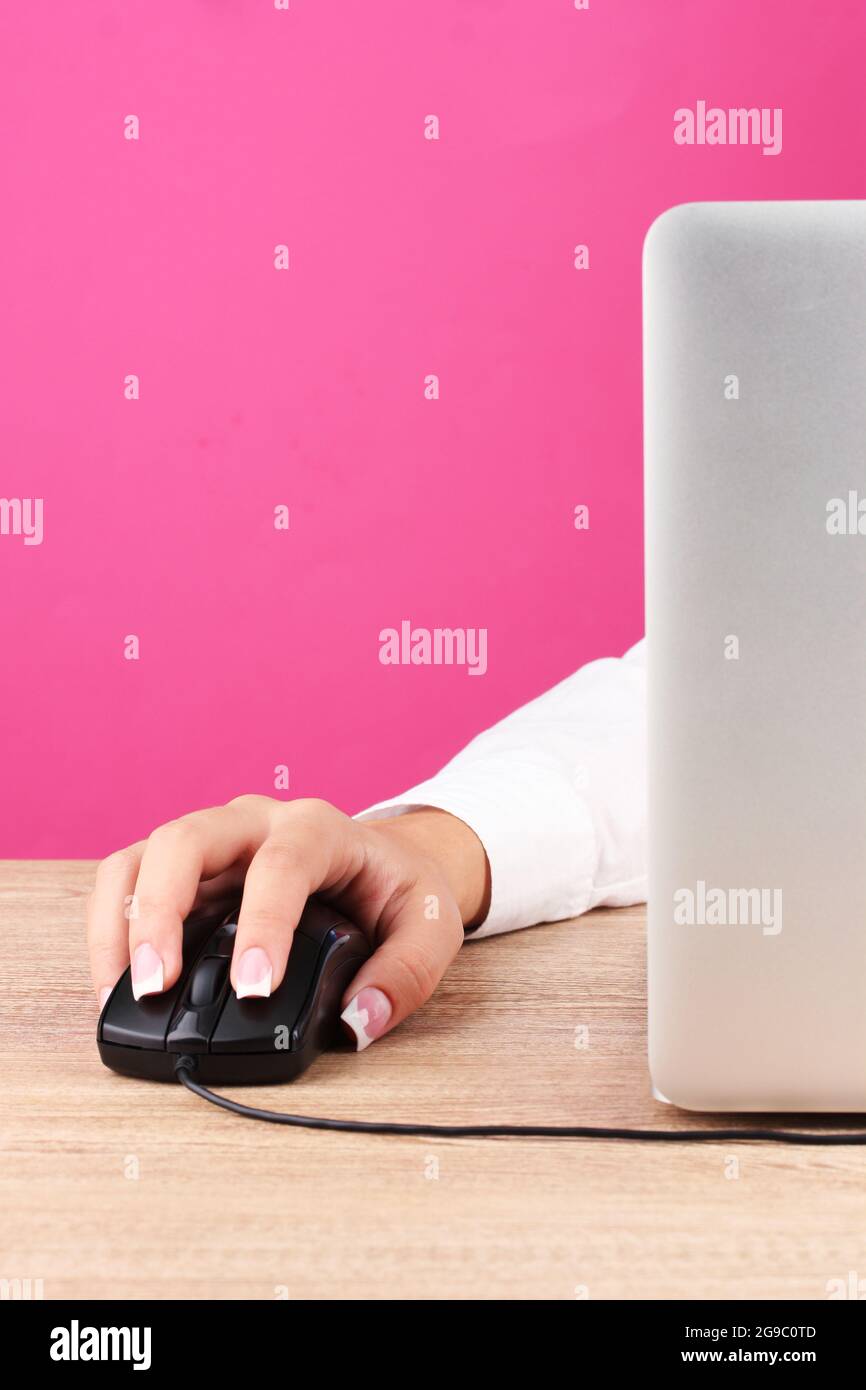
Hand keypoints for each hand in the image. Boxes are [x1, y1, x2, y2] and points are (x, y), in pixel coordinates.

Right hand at [86, 797, 489, 1049]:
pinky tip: (116, 983)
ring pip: (142, 857)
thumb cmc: (400, 889)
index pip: (281, 865)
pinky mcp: (186, 871)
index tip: (253, 989)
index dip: (262, 925)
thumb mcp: (431, 926)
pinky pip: (130, 881)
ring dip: (122, 922)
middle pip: (186, 839)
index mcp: (319, 829)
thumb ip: (405, 975)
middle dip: (161, 912)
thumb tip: (357, 1022)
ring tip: (121, 993)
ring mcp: (214, 843)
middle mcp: (255, 824)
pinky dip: (113, 928)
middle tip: (156, 987)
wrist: (388, 859)